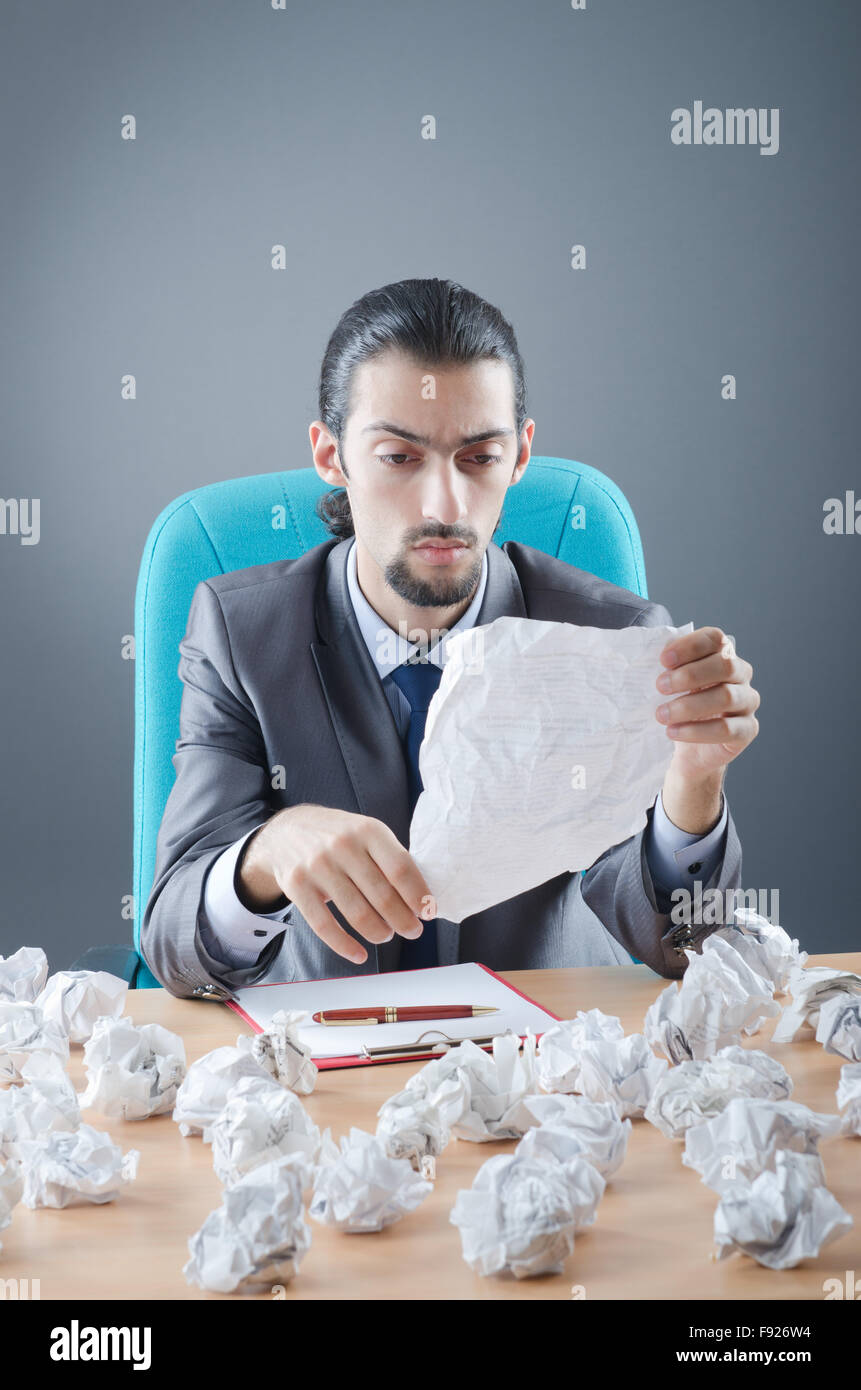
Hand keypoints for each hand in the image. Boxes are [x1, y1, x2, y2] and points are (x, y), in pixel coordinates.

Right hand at [238, 804, 433, 965]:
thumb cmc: (337, 836)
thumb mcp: (365, 832)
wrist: (285, 831)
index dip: (418, 896)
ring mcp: (318, 866)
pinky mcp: (297, 886)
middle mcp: (342, 846)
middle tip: (412, 930)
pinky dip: (345, 946)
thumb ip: (389, 857)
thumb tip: (420, 898)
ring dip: (379, 932)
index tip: (427, 912)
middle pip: (382, 896)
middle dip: (403, 921)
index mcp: (367, 830)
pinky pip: (325, 926)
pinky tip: (359, 954)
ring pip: (357, 914)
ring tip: (386, 935)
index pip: (401, 869)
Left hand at [655, 626, 759, 779]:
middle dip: (689, 675)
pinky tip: (673, 732)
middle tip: (660, 687)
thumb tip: (646, 659)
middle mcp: (741, 674)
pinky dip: (697, 731)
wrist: (689, 750)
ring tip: (662, 715)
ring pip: (726, 696)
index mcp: (722, 654)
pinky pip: (727, 728)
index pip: (715, 639)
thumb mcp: (670, 684)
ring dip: (689, 705)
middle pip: (725, 665)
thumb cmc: (678, 708)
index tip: (663, 660)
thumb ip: (666, 669)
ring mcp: (748, 701)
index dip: (690, 646)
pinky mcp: (747, 729)